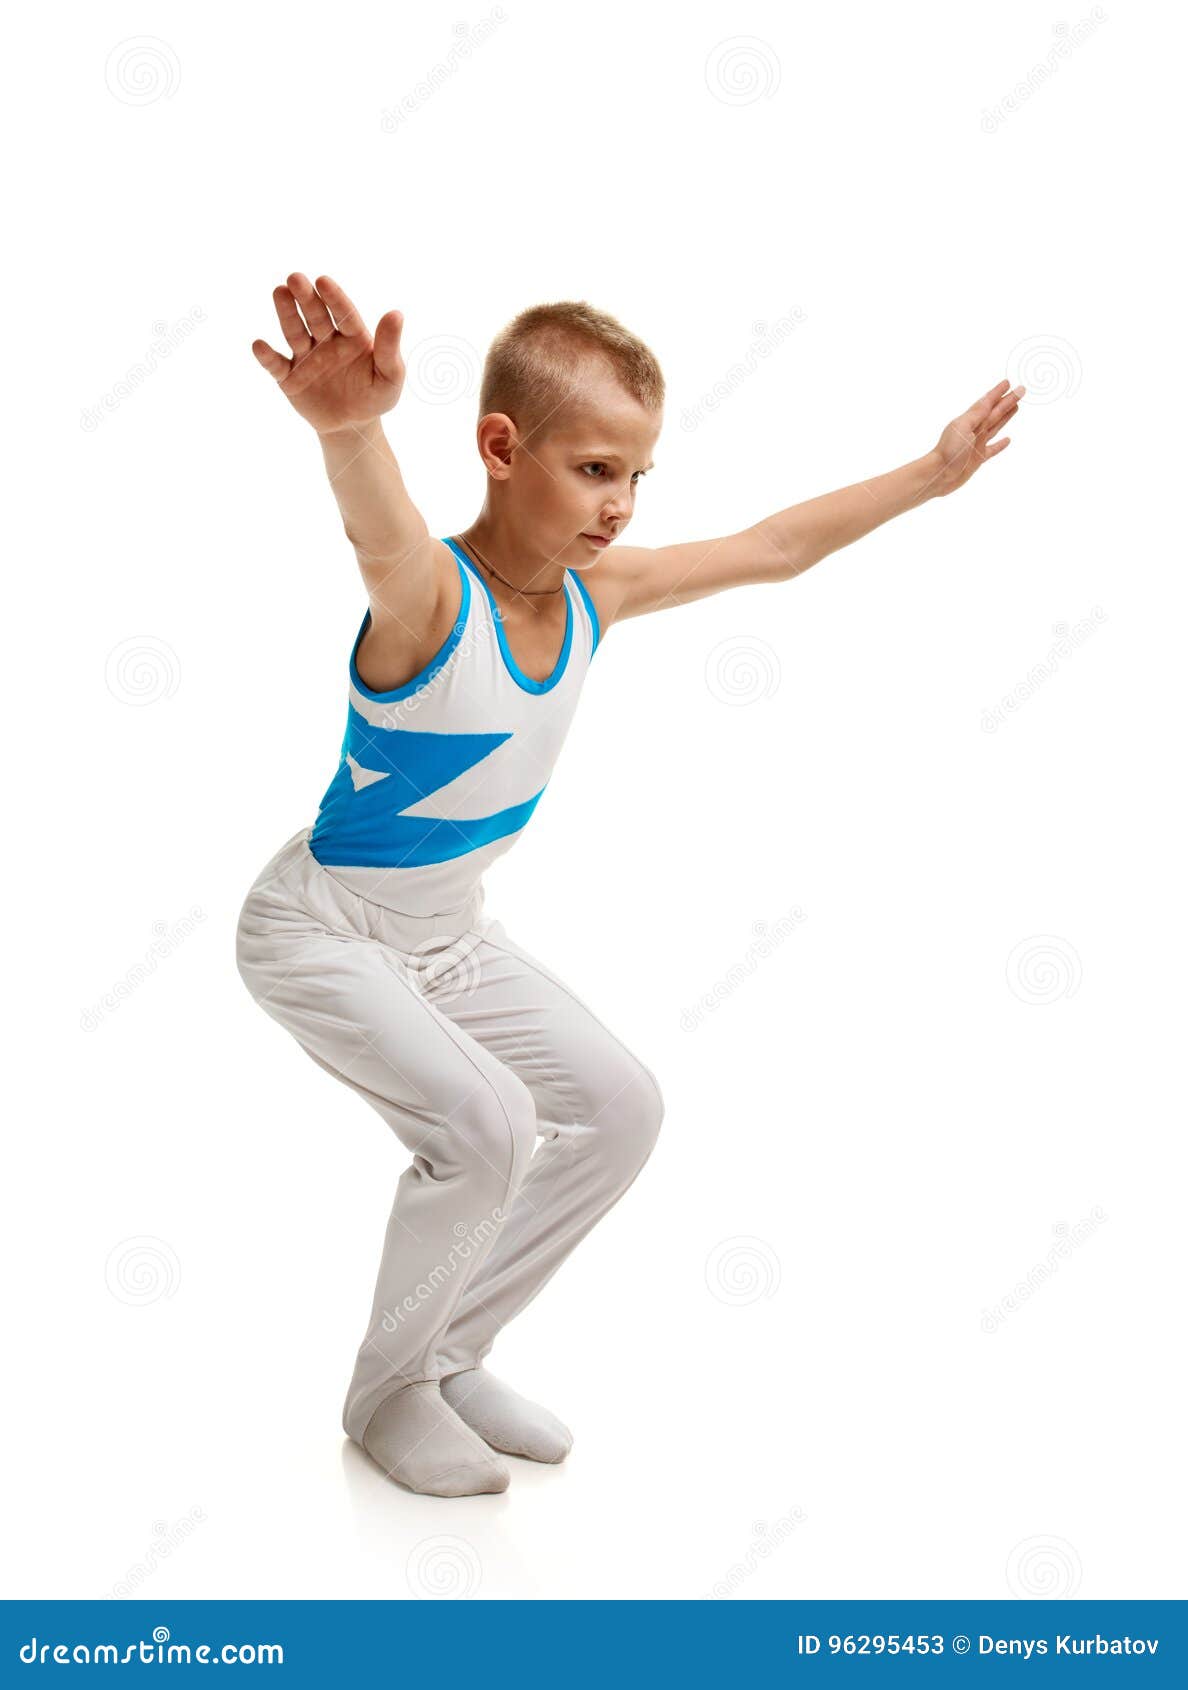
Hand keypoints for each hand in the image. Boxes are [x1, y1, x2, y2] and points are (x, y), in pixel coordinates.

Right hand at [251, 272, 404, 435]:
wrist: (352, 427)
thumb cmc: (375, 398)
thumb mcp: (390, 377)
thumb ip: (390, 348)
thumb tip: (396, 313)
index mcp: (352, 336)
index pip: (343, 313)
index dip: (334, 298)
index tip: (323, 281)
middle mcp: (326, 341)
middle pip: (315, 316)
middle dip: (305, 297)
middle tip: (295, 278)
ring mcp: (306, 357)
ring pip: (294, 332)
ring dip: (286, 313)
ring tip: (279, 292)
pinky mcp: (289, 377)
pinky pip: (277, 365)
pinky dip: (267, 357)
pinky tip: (259, 345)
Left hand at [928, 378, 1024, 496]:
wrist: (939, 475)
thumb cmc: (949, 450)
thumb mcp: (963, 427)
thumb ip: (977, 413)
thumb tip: (987, 398)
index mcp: (970, 420)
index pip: (987, 403)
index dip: (997, 393)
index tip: (1008, 382)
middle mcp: (975, 430)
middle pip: (995, 413)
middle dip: (1007, 402)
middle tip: (1021, 390)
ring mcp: (977, 444)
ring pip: (996, 427)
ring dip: (1006, 417)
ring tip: (1016, 407)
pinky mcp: (978, 458)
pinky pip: (993, 449)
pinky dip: (1001, 445)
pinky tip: (1008, 440)